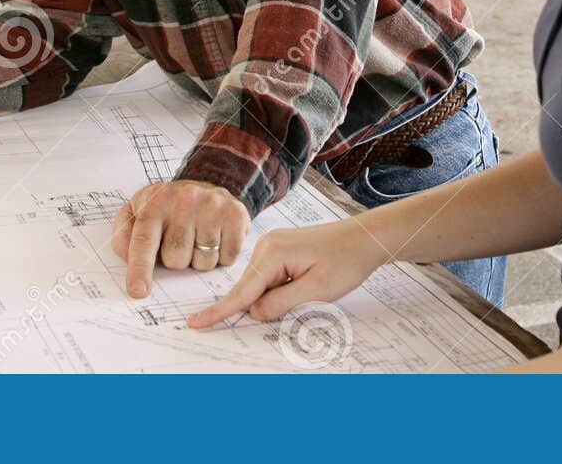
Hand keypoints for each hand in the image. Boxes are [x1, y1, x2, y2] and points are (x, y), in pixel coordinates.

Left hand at [110, 180, 250, 297]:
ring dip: (199, 259)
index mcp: (156, 202)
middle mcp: (185, 200)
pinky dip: (221, 256)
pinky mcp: (236, 215)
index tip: (138, 291)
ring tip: (197, 237)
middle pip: (176, 260)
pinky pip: (227, 258)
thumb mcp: (137, 212)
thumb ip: (124, 236)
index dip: (140, 268)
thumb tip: (129, 261)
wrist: (206, 185)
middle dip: (175, 261)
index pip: (144, 240)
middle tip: (178, 241)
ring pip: (203, 263)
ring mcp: (213, 206)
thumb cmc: (168, 207)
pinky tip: (216, 237)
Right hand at [186, 219, 390, 328]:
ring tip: (313, 287)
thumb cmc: (346, 261)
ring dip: (279, 298)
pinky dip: (282, 290)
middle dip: (267, 306)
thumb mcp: (316, 291)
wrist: (366, 238)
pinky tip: (306, 284)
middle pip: (252, 289)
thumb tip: (254, 312)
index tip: (194, 323)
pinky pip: (272, 279)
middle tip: (304, 298)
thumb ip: (280, 304)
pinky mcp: (282, 250)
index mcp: (272, 253)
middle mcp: (267, 245)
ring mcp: (273, 246)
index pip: (242, 291)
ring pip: (262, 286)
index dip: (219, 311)